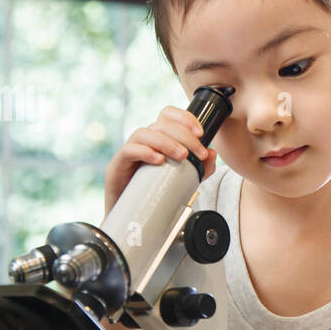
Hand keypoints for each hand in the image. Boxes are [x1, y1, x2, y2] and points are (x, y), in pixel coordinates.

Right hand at [104, 106, 218, 213]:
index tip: (201, 133)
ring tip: (182, 156)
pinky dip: (145, 152)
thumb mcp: (185, 180)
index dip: (185, 118)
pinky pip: (129, 150)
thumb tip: (212, 153)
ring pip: (145, 133)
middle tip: (199, 153)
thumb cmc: (156, 191)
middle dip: (185, 136)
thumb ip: (201, 168)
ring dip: (167, 142)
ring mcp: (130, 150)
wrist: (133, 214)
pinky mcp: (119, 164)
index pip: (169, 115)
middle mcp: (144, 139)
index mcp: (159, 137)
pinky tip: (159, 161)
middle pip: (162, 124)